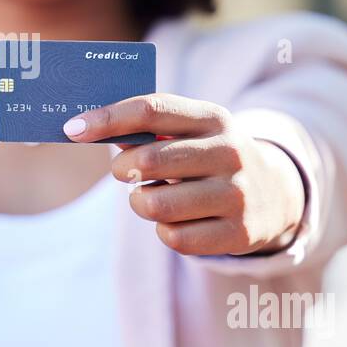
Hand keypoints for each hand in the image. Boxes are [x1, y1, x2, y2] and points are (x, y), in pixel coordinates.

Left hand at [63, 94, 305, 256]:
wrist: (275, 195)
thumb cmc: (207, 157)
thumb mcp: (189, 132)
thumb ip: (145, 127)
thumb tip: (83, 129)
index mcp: (213, 118)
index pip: (151, 109)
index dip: (106, 119)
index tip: (72, 129)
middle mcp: (229, 153)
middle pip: (149, 159)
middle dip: (122, 169)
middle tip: (124, 173)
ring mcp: (236, 194)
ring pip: (155, 204)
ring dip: (141, 203)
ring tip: (152, 197)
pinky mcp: (237, 233)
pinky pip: (173, 237)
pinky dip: (164, 230)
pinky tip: (178, 220)